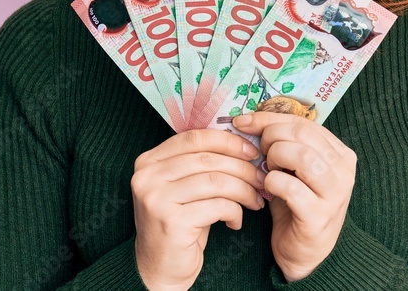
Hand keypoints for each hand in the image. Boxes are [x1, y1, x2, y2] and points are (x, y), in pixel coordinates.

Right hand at [131, 128, 266, 290]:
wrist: (158, 269)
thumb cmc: (178, 224)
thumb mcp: (183, 188)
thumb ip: (200, 164)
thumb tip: (244, 144)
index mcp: (148, 161)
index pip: (194, 138)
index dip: (227, 141)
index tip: (251, 151)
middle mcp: (147, 177)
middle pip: (208, 159)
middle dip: (242, 168)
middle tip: (261, 178)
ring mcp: (157, 199)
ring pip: (216, 181)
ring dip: (243, 190)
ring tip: (255, 200)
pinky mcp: (172, 222)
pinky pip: (218, 206)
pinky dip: (234, 211)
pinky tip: (236, 221)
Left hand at [232, 111, 356, 281]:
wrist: (303, 253)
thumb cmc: (296, 205)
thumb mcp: (293, 169)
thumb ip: (282, 143)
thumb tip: (248, 118)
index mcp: (340, 154)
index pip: (305, 122)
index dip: (270, 118)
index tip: (243, 120)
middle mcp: (343, 171)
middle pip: (302, 134)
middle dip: (271, 137)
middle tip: (259, 151)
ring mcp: (335, 194)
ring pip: (302, 156)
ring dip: (275, 158)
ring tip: (267, 169)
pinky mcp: (319, 216)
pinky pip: (291, 187)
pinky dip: (273, 182)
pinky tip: (269, 188)